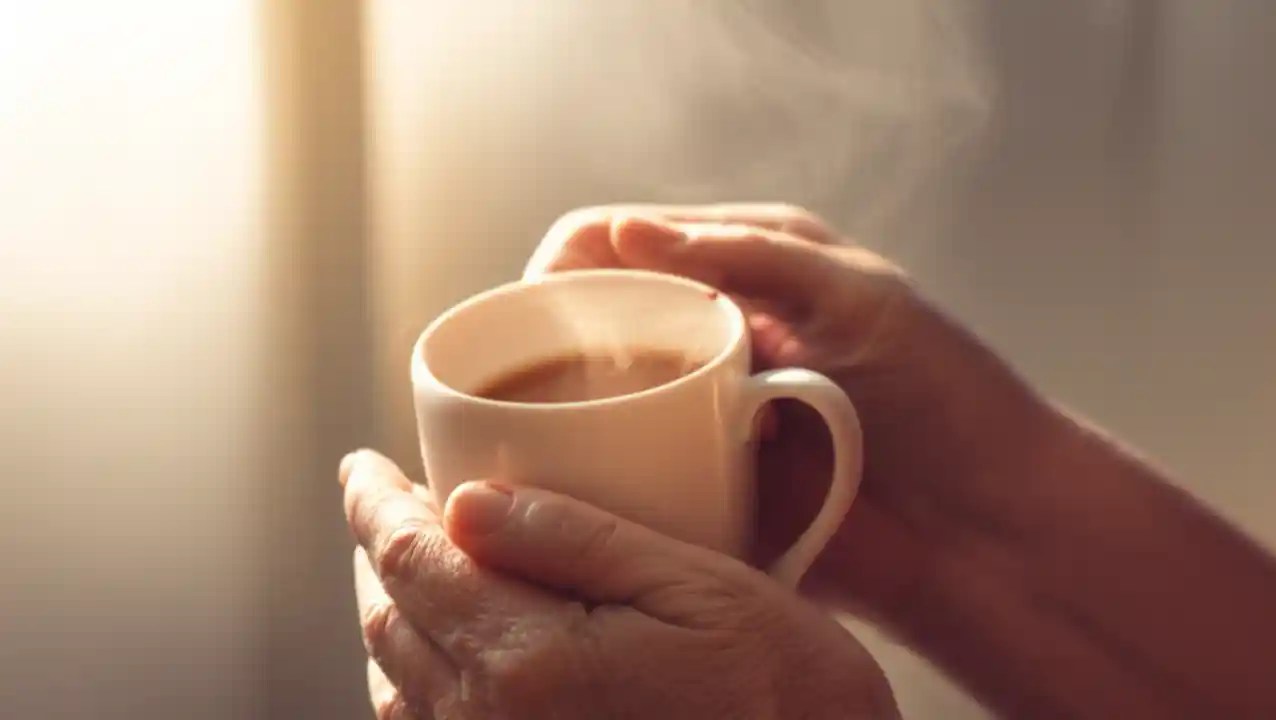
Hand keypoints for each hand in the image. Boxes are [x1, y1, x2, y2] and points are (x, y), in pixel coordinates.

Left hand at [341, 450, 898, 719]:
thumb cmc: (780, 691)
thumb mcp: (694, 586)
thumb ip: (574, 540)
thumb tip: (467, 501)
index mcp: (529, 660)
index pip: (409, 559)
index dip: (373, 503)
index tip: (360, 465)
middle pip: (389, 618)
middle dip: (378, 546)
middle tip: (389, 497)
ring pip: (396, 678)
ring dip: (389, 608)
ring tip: (408, 557)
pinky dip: (413, 673)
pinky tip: (443, 648)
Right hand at [525, 204, 1058, 620]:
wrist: (988, 529)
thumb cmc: (945, 397)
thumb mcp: (858, 298)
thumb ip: (749, 256)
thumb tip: (623, 232)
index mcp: (741, 267)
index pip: (615, 244)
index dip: (563, 268)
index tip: (533, 314)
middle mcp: (708, 332)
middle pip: (590, 319)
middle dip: (546, 341)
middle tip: (522, 385)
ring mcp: (699, 410)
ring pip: (595, 395)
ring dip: (560, 407)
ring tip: (539, 434)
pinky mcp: (701, 481)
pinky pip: (625, 467)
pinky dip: (594, 469)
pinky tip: (578, 481)